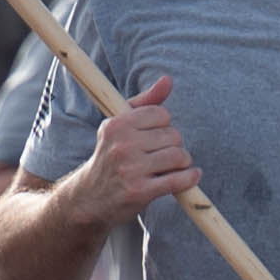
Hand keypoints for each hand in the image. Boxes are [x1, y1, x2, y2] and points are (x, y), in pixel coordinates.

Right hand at [73, 73, 199, 221]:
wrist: (89, 199)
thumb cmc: (110, 157)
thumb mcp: (120, 126)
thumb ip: (146, 102)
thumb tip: (167, 80)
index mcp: (117, 125)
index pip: (161, 114)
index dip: (164, 126)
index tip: (155, 137)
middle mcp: (122, 145)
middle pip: (173, 136)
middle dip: (174, 145)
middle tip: (162, 155)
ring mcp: (130, 169)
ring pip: (178, 156)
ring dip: (182, 163)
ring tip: (173, 167)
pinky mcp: (140, 191)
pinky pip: (178, 180)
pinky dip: (189, 178)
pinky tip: (190, 176)